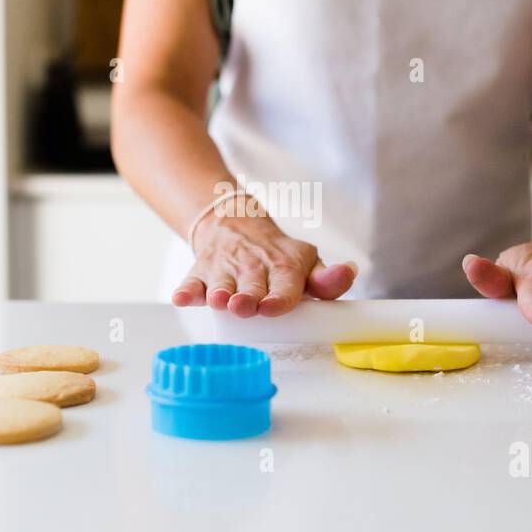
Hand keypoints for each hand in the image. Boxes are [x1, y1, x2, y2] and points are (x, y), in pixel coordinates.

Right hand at [173, 213, 355, 316]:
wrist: (236, 225)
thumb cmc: (276, 258)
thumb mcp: (306, 264)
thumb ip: (327, 280)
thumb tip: (350, 271)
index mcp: (284, 267)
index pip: (285, 285)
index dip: (280, 297)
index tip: (274, 306)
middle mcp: (253, 267)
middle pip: (250, 288)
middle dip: (247, 298)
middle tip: (245, 306)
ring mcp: (225, 270)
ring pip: (220, 285)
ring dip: (218, 292)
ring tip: (218, 300)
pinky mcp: (201, 271)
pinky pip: (191, 281)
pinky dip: (186, 290)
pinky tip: (182, 298)